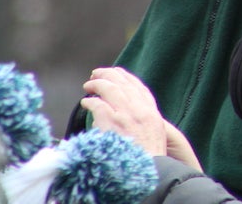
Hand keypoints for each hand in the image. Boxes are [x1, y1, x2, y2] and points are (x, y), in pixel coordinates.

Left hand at [81, 67, 200, 168]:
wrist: (147, 168)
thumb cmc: (148, 157)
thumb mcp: (155, 134)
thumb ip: (143, 121)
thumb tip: (125, 114)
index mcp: (151, 112)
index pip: (138, 87)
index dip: (126, 77)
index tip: (117, 73)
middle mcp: (140, 109)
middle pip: (124, 83)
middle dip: (109, 75)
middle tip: (96, 74)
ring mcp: (125, 114)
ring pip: (109, 88)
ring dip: (97, 84)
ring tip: (88, 85)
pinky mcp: (112, 122)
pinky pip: (98, 105)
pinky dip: (90, 101)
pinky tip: (86, 102)